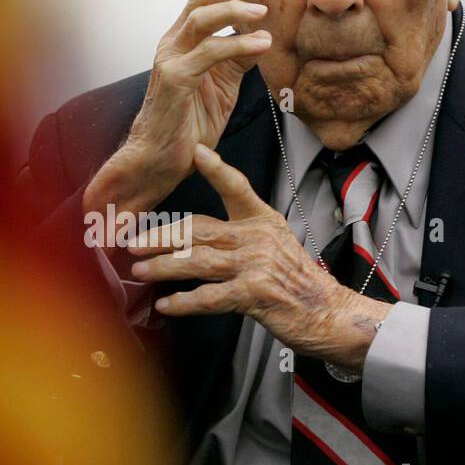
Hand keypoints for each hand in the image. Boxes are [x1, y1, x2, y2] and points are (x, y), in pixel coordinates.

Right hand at [84, 0, 271, 220]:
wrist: (159, 159)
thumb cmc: (186, 124)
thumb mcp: (222, 86)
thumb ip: (238, 59)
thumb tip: (261, 37)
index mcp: (181, 42)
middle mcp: (172, 44)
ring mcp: (171, 60)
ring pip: (201, 19)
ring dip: (234, 10)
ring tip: (262, 11)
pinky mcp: (176, 80)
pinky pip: (209, 53)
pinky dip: (238, 44)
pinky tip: (260, 44)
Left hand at [127, 145, 392, 370]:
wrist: (331, 314)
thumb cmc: (300, 284)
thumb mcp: (277, 247)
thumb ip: (244, 239)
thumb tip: (200, 242)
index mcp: (264, 221)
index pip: (236, 187)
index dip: (215, 169)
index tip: (196, 151)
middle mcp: (257, 238)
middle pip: (199, 229)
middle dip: (162, 236)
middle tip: (133, 242)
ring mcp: (255, 264)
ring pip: (197, 261)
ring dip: (163, 267)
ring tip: (140, 271)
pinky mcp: (254, 293)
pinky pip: (209, 297)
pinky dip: (184, 302)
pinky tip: (166, 304)